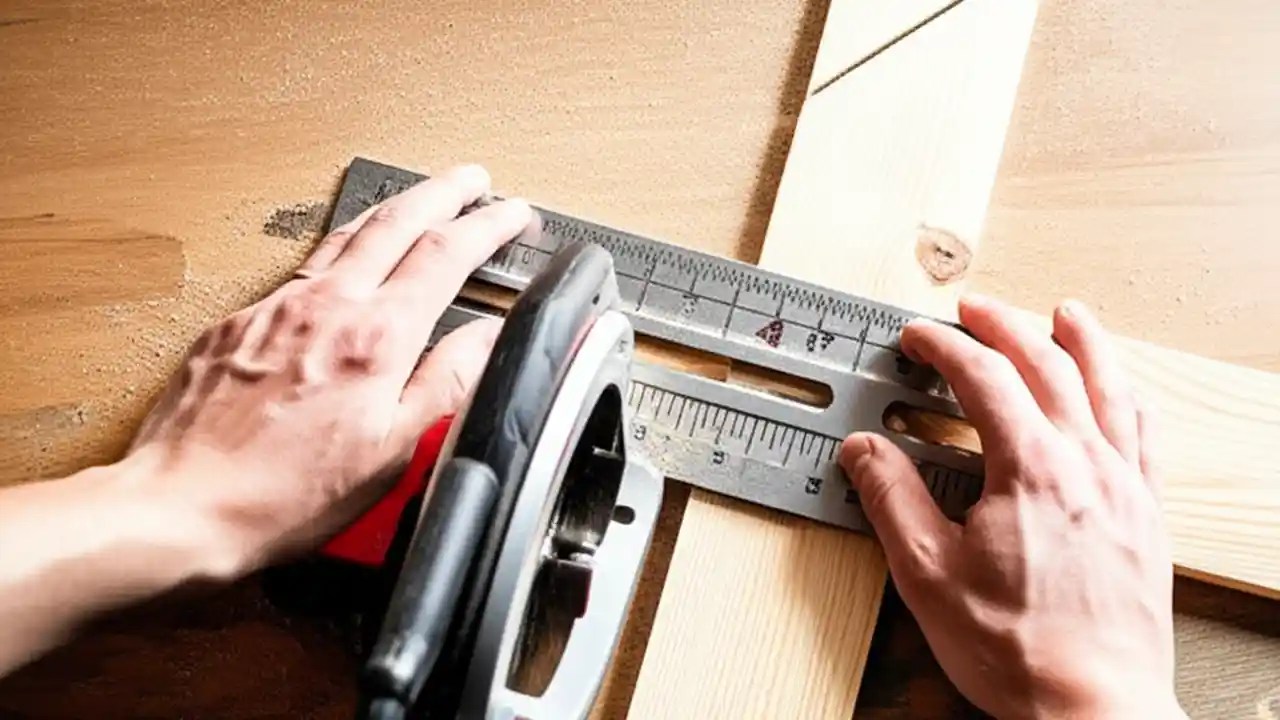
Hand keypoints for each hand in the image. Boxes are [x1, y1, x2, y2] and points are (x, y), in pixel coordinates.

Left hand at [126, 165, 532, 572]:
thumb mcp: (392, 452)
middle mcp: (327, 307)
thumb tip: (489, 338)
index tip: (511, 214)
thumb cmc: (284, 494)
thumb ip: (446, 383)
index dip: (487, 226)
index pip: (446, 255)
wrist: (184, 504)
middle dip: (443, 192)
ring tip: (418, 200)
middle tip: (472, 178)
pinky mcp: (240, 320)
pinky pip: (303, 266)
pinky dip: (340, 247)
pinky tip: (344, 259)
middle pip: (397, 222)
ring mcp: (278, 307)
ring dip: (393, 208)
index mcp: (375, 339)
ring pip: (346, 234)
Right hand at [840, 295, 1180, 718]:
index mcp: (1031, 471)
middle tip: (974, 309)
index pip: (984, 379)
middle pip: (1048, 366)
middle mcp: (1087, 466)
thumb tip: (864, 449)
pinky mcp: (1146, 516)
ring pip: (1108, 388)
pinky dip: (1128, 397)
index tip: (918, 337)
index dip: (945, 348)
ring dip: (1082, 341)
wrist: (1094, 708)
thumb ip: (892, 501)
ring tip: (1066, 313)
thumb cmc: (1018, 651)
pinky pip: (1144, 434)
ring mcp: (1125, 488)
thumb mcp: (927, 576)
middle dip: (1005, 326)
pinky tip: (1122, 390)